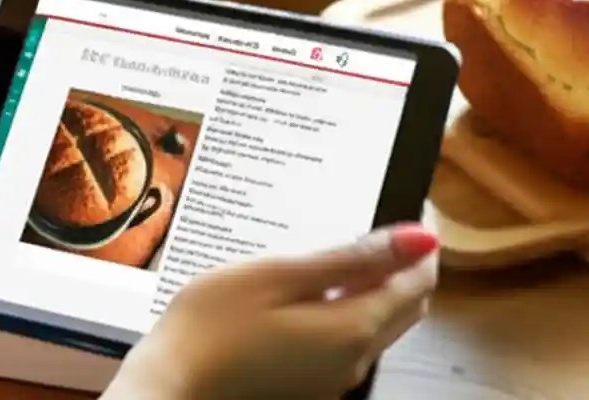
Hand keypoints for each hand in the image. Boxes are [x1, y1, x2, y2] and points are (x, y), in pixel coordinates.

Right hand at [104, 224, 439, 399]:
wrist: (167, 389)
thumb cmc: (210, 327)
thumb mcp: (280, 275)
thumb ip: (351, 259)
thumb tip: (420, 239)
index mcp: (353, 330)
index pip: (418, 281)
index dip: (420, 243)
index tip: (409, 207)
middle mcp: (353, 362)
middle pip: (406, 307)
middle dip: (405, 266)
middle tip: (381, 224)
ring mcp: (331, 381)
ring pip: (378, 327)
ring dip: (374, 289)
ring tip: (338, 251)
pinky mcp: (308, 388)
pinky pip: (346, 345)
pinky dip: (344, 312)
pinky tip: (309, 291)